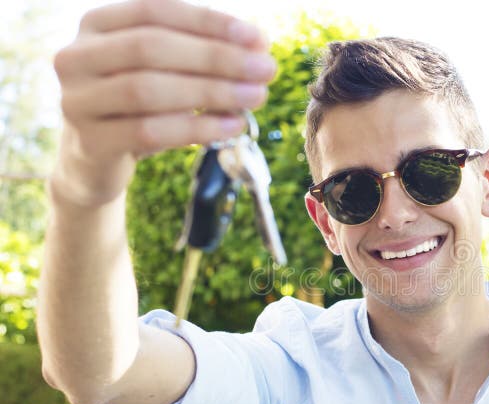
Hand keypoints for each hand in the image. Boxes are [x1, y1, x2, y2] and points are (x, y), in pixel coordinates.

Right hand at [52, 0, 275, 206]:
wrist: (96, 158)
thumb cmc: (139, 106)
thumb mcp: (165, 70)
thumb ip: (200, 53)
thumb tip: (258, 47)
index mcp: (97, 24)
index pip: (156, 9)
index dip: (209, 22)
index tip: (259, 40)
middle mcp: (76, 56)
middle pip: (152, 48)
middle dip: (217, 58)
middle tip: (266, 70)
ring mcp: (77, 100)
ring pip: (148, 90)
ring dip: (211, 92)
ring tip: (256, 97)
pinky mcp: (91, 143)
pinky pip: (150, 131)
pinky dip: (197, 128)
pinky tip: (233, 126)